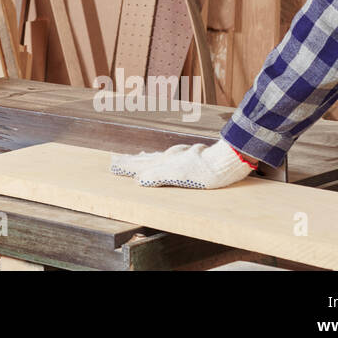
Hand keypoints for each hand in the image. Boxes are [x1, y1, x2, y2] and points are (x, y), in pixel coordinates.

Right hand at [110, 139, 255, 188]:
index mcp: (164, 163)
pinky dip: (160, 157)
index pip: (141, 165)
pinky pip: (168, 156)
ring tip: (135, 157)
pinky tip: (164, 156)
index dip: (127, 166)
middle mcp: (169, 158)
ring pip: (156, 157)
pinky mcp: (189, 156)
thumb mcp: (178, 176)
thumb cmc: (203, 172)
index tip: (113, 166)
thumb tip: (138, 181)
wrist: (223, 162)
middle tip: (116, 160)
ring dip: (143, 159)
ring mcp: (179, 156)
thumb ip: (158, 176)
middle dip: (131, 161)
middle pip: (145, 160)